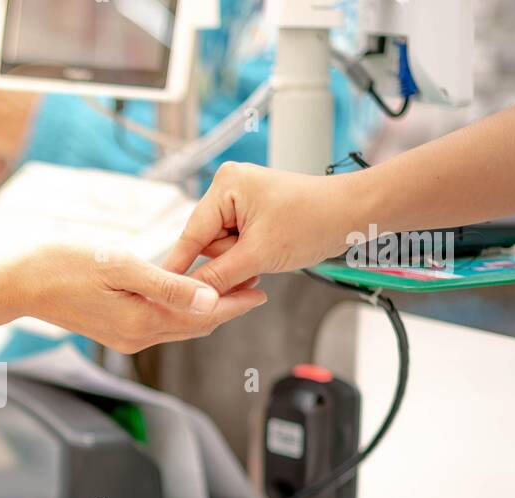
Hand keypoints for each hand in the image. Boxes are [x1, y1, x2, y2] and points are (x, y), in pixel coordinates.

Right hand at [0, 245, 268, 353]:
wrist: (20, 283)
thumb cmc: (63, 266)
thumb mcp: (121, 267)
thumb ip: (169, 285)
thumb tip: (211, 299)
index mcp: (143, 322)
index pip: (205, 316)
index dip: (237, 301)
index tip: (262, 285)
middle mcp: (137, 337)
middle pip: (197, 325)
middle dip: (228, 305)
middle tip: (255, 281)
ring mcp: (126, 337)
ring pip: (180, 326)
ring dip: (206, 307)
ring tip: (230, 282)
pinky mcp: (115, 330)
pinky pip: (160, 323)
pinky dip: (181, 309)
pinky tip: (187, 290)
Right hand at [164, 162, 366, 292]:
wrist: (354, 214)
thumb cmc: (316, 220)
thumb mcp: (260, 254)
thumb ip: (219, 276)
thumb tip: (191, 295)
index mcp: (226, 185)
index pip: (191, 234)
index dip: (179, 265)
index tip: (161, 288)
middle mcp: (229, 187)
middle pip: (205, 243)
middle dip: (227, 261)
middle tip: (254, 263)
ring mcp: (240, 199)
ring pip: (221, 248)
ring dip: (240, 261)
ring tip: (268, 254)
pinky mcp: (251, 212)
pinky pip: (236, 244)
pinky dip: (248, 257)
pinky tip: (267, 254)